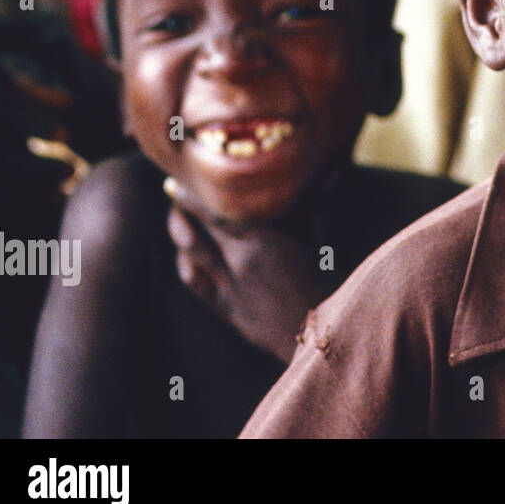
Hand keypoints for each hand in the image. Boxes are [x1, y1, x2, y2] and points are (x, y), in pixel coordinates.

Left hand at [163, 178, 327, 362]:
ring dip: (179, 235)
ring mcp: (231, 287)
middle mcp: (241, 261)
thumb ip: (317, 204)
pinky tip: (184, 255)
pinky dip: (186, 266)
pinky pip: (197, 285)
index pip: (217, 212)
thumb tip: (331, 172)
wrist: (321, 332)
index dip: (192, 197)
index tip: (177, 181)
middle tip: (173, 191)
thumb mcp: (319, 239)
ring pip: (193, 255)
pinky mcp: (228, 308)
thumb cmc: (326, 281)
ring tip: (175, 218)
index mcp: (264, 241)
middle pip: (199, 231)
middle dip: (182, 210)